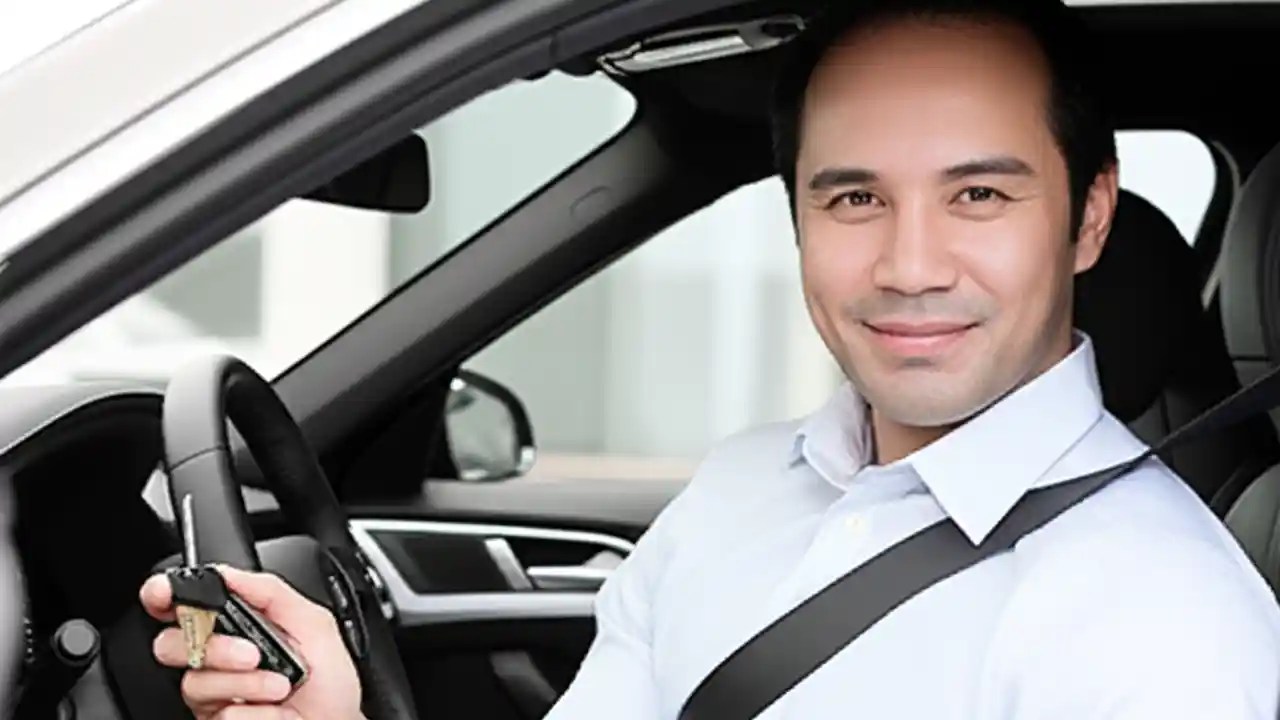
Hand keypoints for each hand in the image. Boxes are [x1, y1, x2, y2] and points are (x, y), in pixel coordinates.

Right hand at [140, 565, 362, 719]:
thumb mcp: (313, 623)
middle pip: (171, 644)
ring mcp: (214, 694)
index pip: (185, 605)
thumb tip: (227, 574)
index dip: (163, 595)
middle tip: (251, 654)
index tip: (164, 594)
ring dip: (245, 684)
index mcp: (236, 625)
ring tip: (279, 685)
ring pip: (195, 682)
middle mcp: (217, 659)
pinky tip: (274, 710)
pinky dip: (254, 712)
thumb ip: (270, 592)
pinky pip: (219, 714)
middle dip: (213, 647)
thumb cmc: (328, 681)